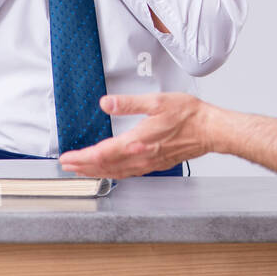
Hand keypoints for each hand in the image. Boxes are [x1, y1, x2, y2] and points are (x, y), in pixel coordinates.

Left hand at [57, 92, 204, 177]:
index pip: (102, 154)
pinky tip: (111, 171)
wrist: (210, 130)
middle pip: (105, 167)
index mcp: (138, 141)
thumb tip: (106, 103)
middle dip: (83, 167)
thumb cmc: (189, 116)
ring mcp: (148, 163)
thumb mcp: (157, 101)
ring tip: (82, 171)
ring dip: (96, 172)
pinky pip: (128, 173)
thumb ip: (129, 103)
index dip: (81, 157)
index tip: (67, 158)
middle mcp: (141, 156)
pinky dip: (113, 173)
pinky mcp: (155, 164)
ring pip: (116, 172)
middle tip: (67, 166)